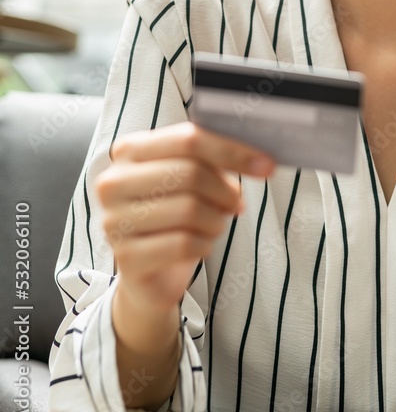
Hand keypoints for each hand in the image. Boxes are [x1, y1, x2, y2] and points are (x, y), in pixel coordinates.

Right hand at [95, 121, 275, 311]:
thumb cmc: (173, 216)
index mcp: (129, 150)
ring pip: (189, 210)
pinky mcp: (126, 258)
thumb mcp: (189, 179)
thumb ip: (211, 160)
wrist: (148, 273)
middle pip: (190, 173)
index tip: (266, 164)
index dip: (232, 151)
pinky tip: (202, 245)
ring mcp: (115, 220)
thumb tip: (257, 157)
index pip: (188, 139)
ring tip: (215, 224)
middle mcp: (114, 182)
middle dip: (225, 190)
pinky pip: (184, 244)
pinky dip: (205, 245)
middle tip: (237, 204)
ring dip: (216, 220)